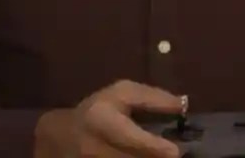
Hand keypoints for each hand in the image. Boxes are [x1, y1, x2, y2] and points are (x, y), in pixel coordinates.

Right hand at [34, 79, 185, 157]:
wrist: (60, 136)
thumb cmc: (98, 109)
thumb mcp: (122, 94)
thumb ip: (152, 98)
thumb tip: (183, 105)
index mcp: (101, 120)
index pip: (129, 137)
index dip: (153, 146)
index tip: (174, 151)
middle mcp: (93, 147)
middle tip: (177, 157)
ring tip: (161, 156)